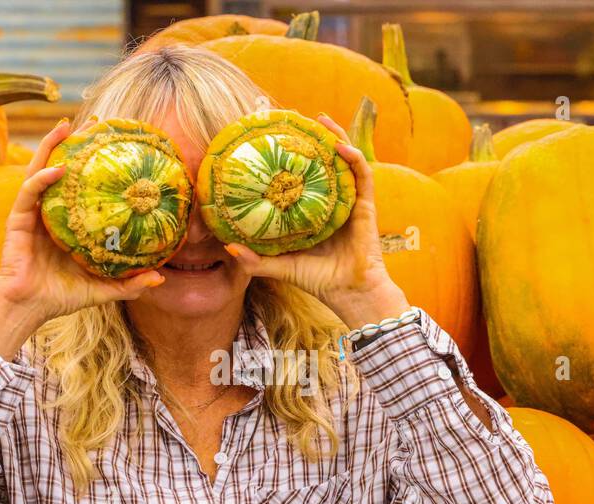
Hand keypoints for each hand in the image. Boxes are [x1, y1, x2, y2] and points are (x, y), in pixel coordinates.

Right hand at [0, 117, 165, 359]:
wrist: (28, 309)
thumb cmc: (60, 297)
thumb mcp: (102, 289)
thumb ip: (129, 283)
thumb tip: (160, 277)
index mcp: (67, 222)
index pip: (79, 185)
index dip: (92, 163)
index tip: (112, 143)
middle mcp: (49, 211)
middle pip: (59, 168)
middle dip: (72, 143)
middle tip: (93, 121)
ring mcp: (32, 213)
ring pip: (40, 169)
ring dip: (51, 145)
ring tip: (66, 126)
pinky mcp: (18, 219)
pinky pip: (30, 192)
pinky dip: (43, 177)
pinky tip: (59, 167)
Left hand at [223, 114, 409, 328]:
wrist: (349, 293)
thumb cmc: (318, 281)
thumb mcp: (280, 266)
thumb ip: (255, 259)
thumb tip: (227, 246)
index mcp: (314, 212)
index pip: (304, 176)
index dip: (293, 157)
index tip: (275, 139)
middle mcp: (332, 202)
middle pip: (325, 162)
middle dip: (314, 138)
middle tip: (297, 118)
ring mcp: (350, 201)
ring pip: (346, 160)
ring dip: (336, 136)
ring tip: (320, 119)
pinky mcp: (366, 205)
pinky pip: (362, 175)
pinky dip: (353, 157)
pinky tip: (339, 144)